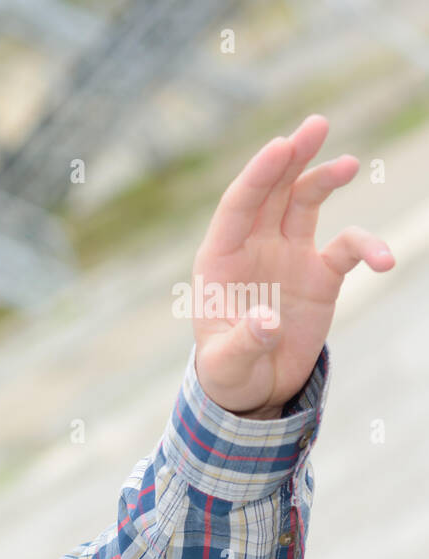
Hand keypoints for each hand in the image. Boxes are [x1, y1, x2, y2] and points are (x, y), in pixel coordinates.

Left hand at [189, 114, 394, 417]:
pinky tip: (384, 260)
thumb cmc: (229, 372)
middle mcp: (253, 248)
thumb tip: (267, 321)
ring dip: (324, 179)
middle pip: (271, 192)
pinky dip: (366, 246)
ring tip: (349, 164)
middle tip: (316, 125)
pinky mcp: (320, 274)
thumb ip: (243, 342)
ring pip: (304, 204)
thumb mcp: (228, 365)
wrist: (255, 388)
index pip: (238, 207)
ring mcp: (287, 256)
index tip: (280, 146)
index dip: (259, 175)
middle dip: (291, 158)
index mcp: (219, 261)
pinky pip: (346, 248)